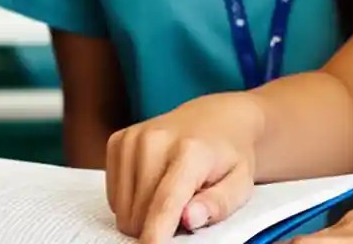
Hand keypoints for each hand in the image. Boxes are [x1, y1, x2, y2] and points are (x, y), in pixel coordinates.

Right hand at [105, 91, 264, 243]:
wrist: (214, 120)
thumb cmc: (226, 157)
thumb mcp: (239, 185)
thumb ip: (217, 204)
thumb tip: (190, 218)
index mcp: (190, 152)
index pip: (165, 204)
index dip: (155, 235)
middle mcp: (155, 140)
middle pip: (139, 213)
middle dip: (158, 226)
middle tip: (181, 212)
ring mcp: (132, 139)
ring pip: (122, 209)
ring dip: (143, 215)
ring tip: (167, 197)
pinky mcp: (118, 141)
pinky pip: (113, 196)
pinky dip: (131, 201)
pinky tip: (151, 186)